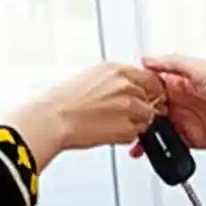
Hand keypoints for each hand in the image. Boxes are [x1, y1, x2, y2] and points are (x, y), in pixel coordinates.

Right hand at [12, 62, 164, 169]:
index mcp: (116, 69)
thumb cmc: (62, 102)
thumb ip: (114, 81)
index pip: (150, 77)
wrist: (52, 119)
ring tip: (112, 124)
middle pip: (153, 96)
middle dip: (145, 106)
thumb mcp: (90, 78)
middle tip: (129, 114)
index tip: (147, 96)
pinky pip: (137, 133)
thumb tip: (126, 88)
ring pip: (147, 116)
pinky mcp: (127, 126)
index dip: (150, 90)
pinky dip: (127, 136)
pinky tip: (108, 132)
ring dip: (136, 122)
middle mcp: (126, 84)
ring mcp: (129, 105)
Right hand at [129, 54, 205, 155]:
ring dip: (145, 134)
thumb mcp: (202, 68)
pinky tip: (150, 149)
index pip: (151, 85)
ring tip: (133, 138)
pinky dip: (160, 148)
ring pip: (158, 128)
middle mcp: (182, 100)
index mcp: (181, 82)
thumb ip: (173, 64)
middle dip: (138, 115)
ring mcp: (186, 120)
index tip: (125, 96)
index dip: (138, 91)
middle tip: (125, 121)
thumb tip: (147, 59)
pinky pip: (171, 144)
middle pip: (151, 109)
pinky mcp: (193, 138)